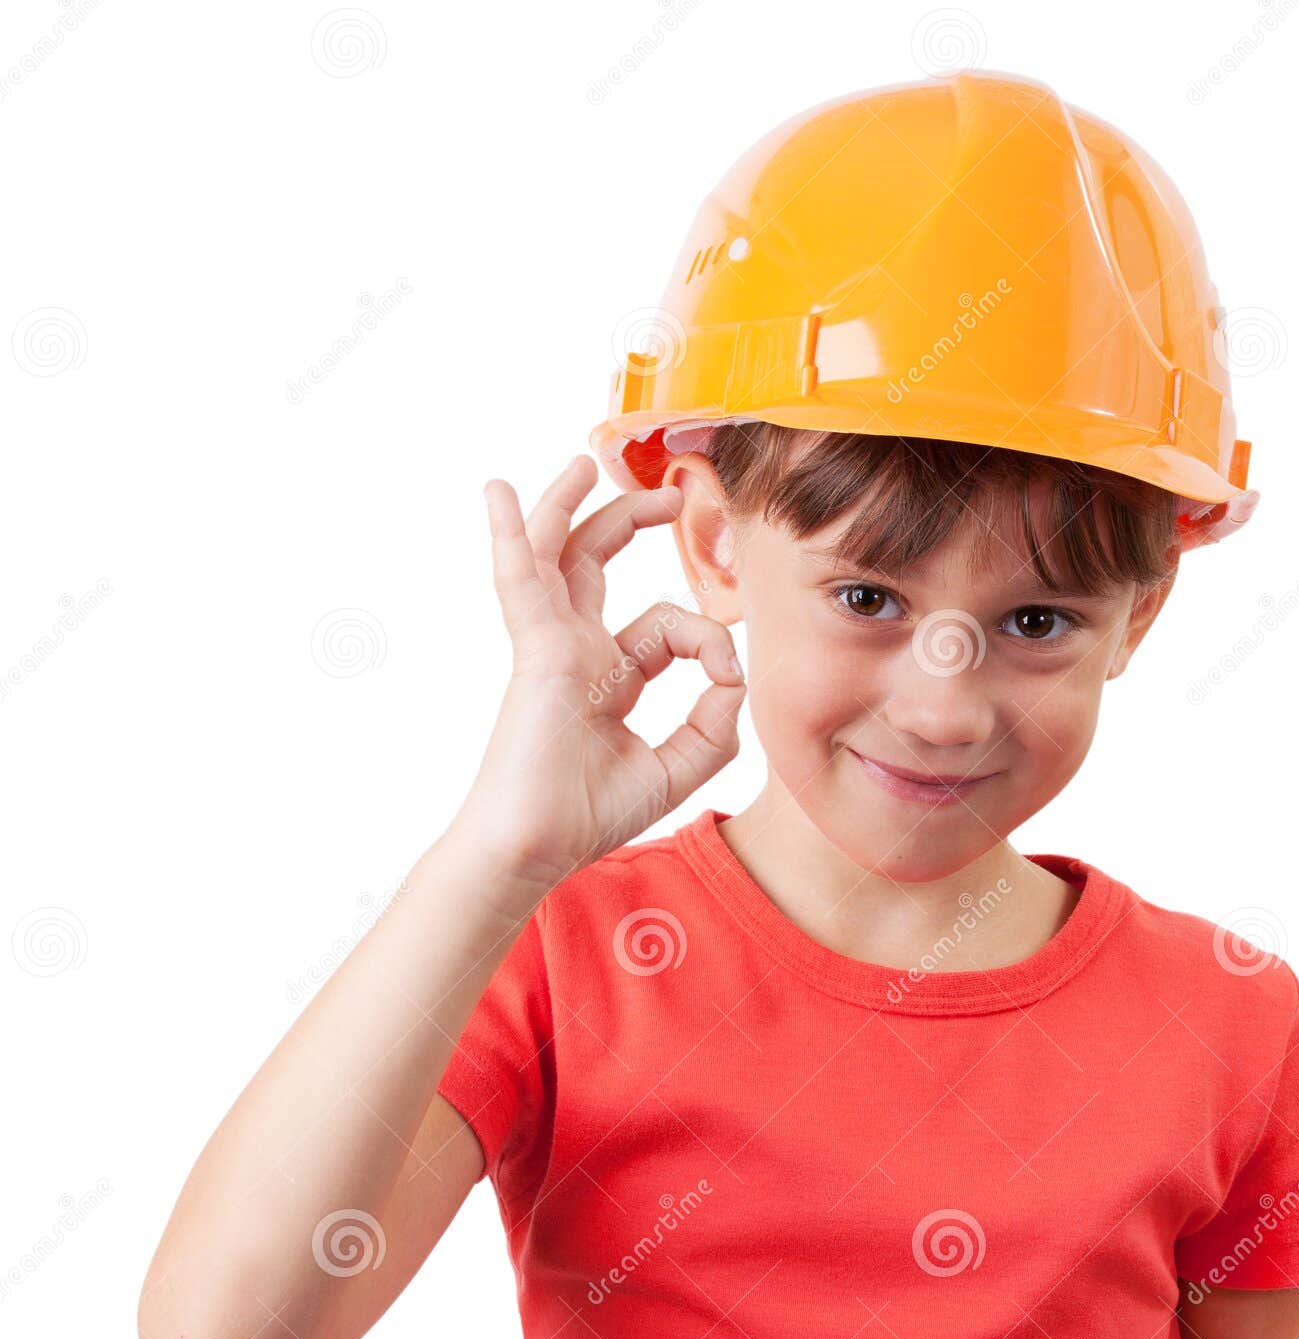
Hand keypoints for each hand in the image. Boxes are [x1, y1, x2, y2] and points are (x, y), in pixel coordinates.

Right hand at [445, 454, 744, 898]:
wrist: (538, 846)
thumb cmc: (589, 815)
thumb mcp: (677, 767)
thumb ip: (713, 724)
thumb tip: (733, 676)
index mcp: (606, 678)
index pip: (667, 628)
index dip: (709, 639)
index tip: (728, 677)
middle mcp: (576, 653)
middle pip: (596, 567)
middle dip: (629, 521)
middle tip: (670, 493)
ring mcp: (551, 646)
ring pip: (554, 556)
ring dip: (568, 507)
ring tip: (583, 465)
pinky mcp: (536, 649)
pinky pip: (521, 578)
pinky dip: (510, 534)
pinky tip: (497, 493)